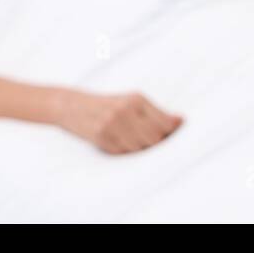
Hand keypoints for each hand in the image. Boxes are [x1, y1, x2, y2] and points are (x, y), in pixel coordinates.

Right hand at [56, 91, 182, 154]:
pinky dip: (124, 151)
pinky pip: (123, 152)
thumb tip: (181, 121)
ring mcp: (112, 123)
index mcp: (137, 99)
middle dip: (155, 144)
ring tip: (131, 140)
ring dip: (139, 149)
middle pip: (154, 138)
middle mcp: (125, 109)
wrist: (72, 105)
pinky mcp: (102, 137)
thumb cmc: (108, 105)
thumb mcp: (132, 102)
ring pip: (140, 148)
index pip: (164, 124)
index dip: (170, 134)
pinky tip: (118, 142)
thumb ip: (156, 113)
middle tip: (149, 142)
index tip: (172, 138)